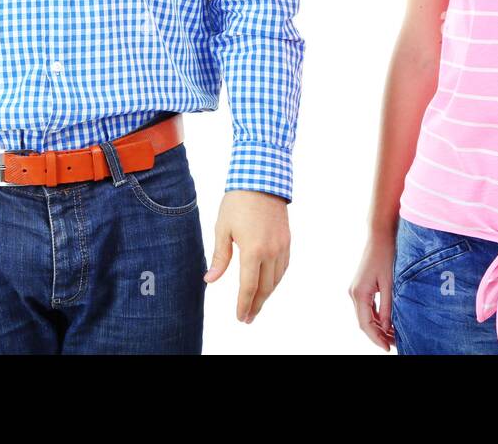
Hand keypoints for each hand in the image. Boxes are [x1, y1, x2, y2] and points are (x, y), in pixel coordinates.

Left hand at [205, 191, 289, 322]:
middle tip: (248, 317)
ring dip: (267, 294)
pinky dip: (277, 279)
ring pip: (277, 279)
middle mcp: (271, 251)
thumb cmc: (238, 202)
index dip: (244, 305)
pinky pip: (284, 266)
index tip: (240, 317)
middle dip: (256, 305)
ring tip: (257, 304)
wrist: (261, 179)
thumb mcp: (223, 229)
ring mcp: (282, 246)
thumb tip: (210, 280)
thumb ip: (220, 257)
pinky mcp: (287, 239)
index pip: (249, 287)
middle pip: (265, 288)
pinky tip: (269, 283)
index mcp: (253, 250)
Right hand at [349, 229, 395, 350]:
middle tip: (394, 344)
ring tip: (394, 336)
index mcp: (359, 294)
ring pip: (365, 316)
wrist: (379, 236)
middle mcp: (354, 293)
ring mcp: (356, 290)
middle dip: (378, 335)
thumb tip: (386, 326)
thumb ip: (387, 306)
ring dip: (378, 327)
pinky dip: (377, 317)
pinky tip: (388, 322)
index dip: (376, 338)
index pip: (365, 324)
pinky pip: (367, 307)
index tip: (388, 348)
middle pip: (364, 322)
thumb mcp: (389, 283)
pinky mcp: (361, 287)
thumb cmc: (385, 256)